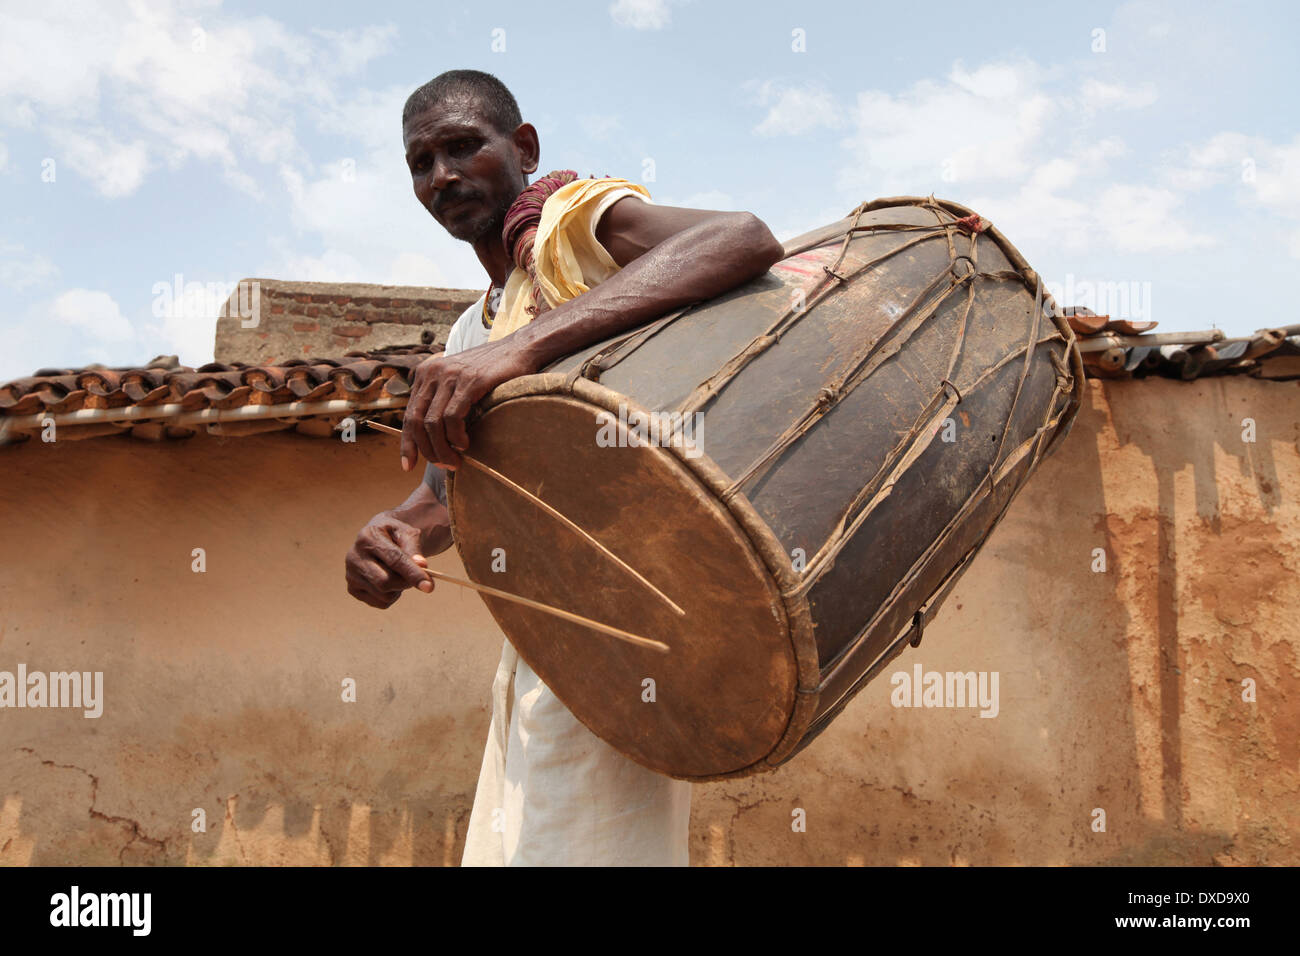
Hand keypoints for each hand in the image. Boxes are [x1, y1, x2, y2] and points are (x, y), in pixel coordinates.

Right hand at [344, 511, 434, 608]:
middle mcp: (354, 556)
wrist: (378, 539)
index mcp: (368, 537)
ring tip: (400, 574)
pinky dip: (392, 596)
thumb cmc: (395, 536)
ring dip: (400, 589)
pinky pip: (380, 603)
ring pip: (384, 595)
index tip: (429, 586)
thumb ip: (414, 549)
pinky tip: (391, 582)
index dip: (413, 573)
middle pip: (385, 582)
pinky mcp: (352, 589)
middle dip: (406, 583)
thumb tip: (422, 566)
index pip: (394, 559)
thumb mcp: (408, 534)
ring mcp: (350, 574)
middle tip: (417, 576)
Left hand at [401, 339, 537, 471]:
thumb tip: (431, 434)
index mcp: (425, 373)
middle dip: (426, 450)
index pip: (409, 414)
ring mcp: (451, 376)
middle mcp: (433, 373)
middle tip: (442, 466)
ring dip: (442, 449)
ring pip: (433, 423)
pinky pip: (453, 417)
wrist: (519, 349)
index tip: (407, 466)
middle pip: (417, 421)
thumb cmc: (490, 370)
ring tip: (454, 461)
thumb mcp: (457, 380)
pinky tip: (465, 444)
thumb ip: (442, 398)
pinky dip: (456, 436)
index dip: (407, 443)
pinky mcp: (470, 381)